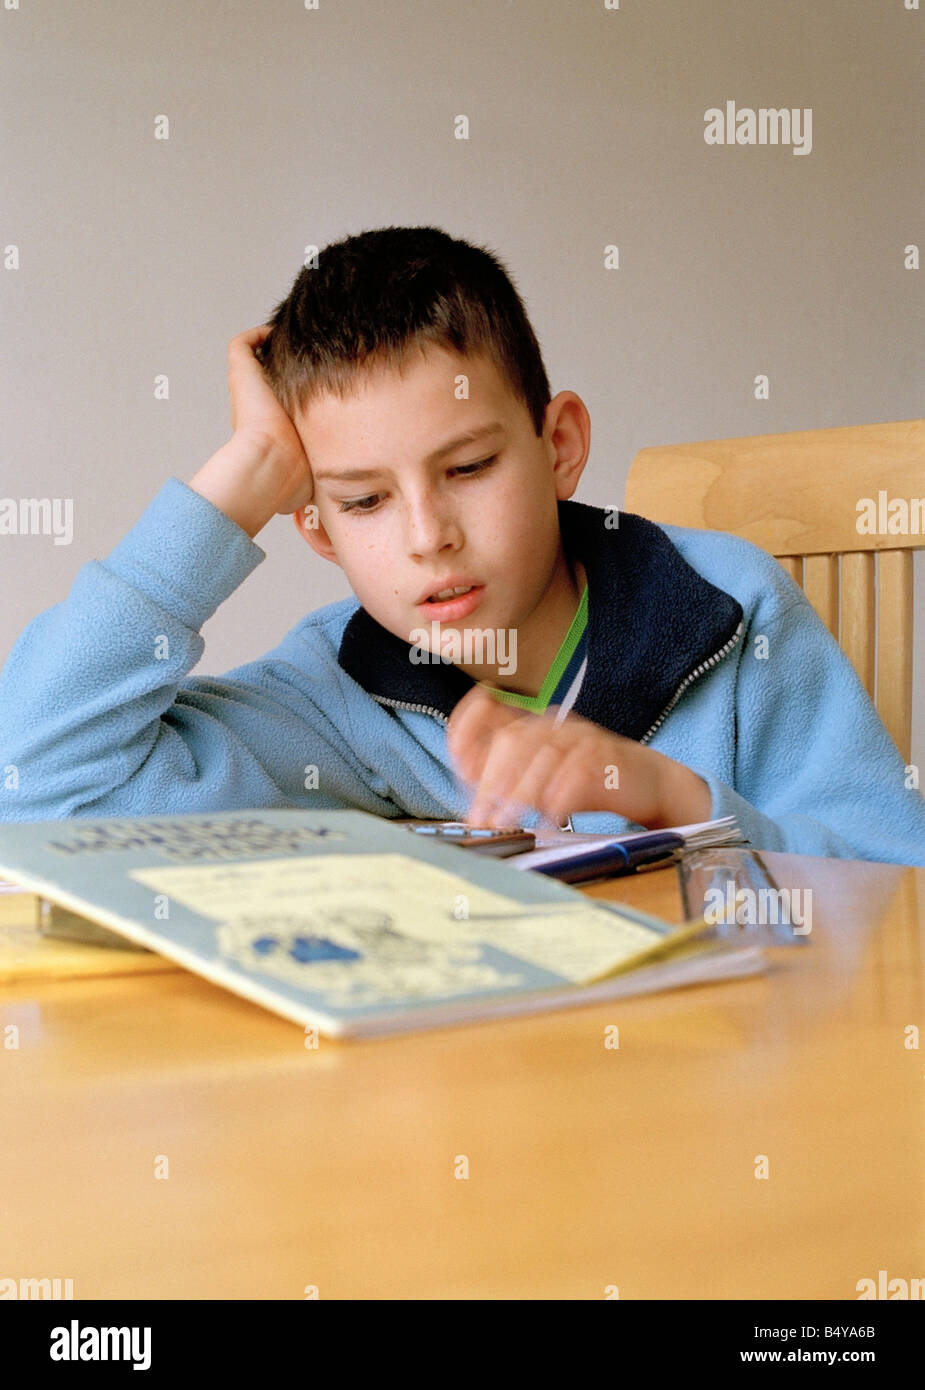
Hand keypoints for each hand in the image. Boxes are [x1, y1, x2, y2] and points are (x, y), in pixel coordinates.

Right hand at [226, 324, 313, 514]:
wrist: (272, 463)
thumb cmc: (290, 476)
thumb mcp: (311, 480)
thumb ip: (318, 482)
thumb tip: (324, 504)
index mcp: (267, 426)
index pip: (276, 404)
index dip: (293, 393)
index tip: (315, 387)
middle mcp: (252, 404)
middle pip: (263, 378)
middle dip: (283, 366)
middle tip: (308, 357)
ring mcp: (244, 388)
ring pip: (251, 358)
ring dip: (270, 346)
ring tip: (296, 339)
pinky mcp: (240, 372)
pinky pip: (243, 343)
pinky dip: (257, 334)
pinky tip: (279, 333)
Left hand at [446, 684, 711, 828]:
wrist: (653, 784)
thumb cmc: (592, 783)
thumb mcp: (547, 777)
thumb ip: (515, 780)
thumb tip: (475, 806)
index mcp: (536, 725)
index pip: (491, 713)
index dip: (467, 726)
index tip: (456, 759)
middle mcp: (557, 725)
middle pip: (513, 741)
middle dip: (492, 782)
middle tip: (482, 818)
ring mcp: (583, 738)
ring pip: (542, 756)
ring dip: (519, 793)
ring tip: (506, 822)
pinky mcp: (608, 758)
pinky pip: (577, 773)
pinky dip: (558, 798)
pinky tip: (549, 819)